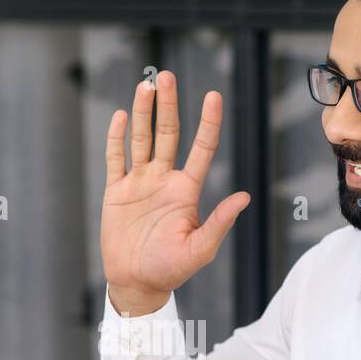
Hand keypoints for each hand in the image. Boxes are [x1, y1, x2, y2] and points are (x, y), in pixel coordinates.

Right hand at [101, 70, 250, 315]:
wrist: (137, 283)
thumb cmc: (171, 270)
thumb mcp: (200, 249)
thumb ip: (219, 222)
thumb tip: (244, 197)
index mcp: (186, 190)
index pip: (201, 148)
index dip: (208, 122)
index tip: (214, 96)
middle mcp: (164, 180)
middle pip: (168, 134)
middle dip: (168, 105)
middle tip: (166, 76)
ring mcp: (139, 183)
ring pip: (141, 139)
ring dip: (142, 112)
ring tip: (145, 85)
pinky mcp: (116, 192)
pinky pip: (116, 159)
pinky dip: (117, 138)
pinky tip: (120, 117)